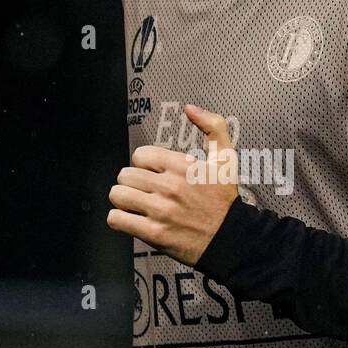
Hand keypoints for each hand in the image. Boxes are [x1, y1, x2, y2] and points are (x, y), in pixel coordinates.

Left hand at [106, 104, 237, 264]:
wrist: (230, 239)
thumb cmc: (225, 201)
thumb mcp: (226, 159)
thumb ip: (213, 127)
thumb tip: (190, 108)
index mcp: (182, 166)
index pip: (140, 155)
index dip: (143, 164)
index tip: (152, 174)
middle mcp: (169, 186)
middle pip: (125, 175)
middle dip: (131, 182)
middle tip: (143, 191)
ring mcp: (160, 210)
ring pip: (117, 195)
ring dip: (123, 200)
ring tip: (135, 204)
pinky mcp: (153, 233)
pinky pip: (116, 219)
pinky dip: (119, 219)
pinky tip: (131, 219)